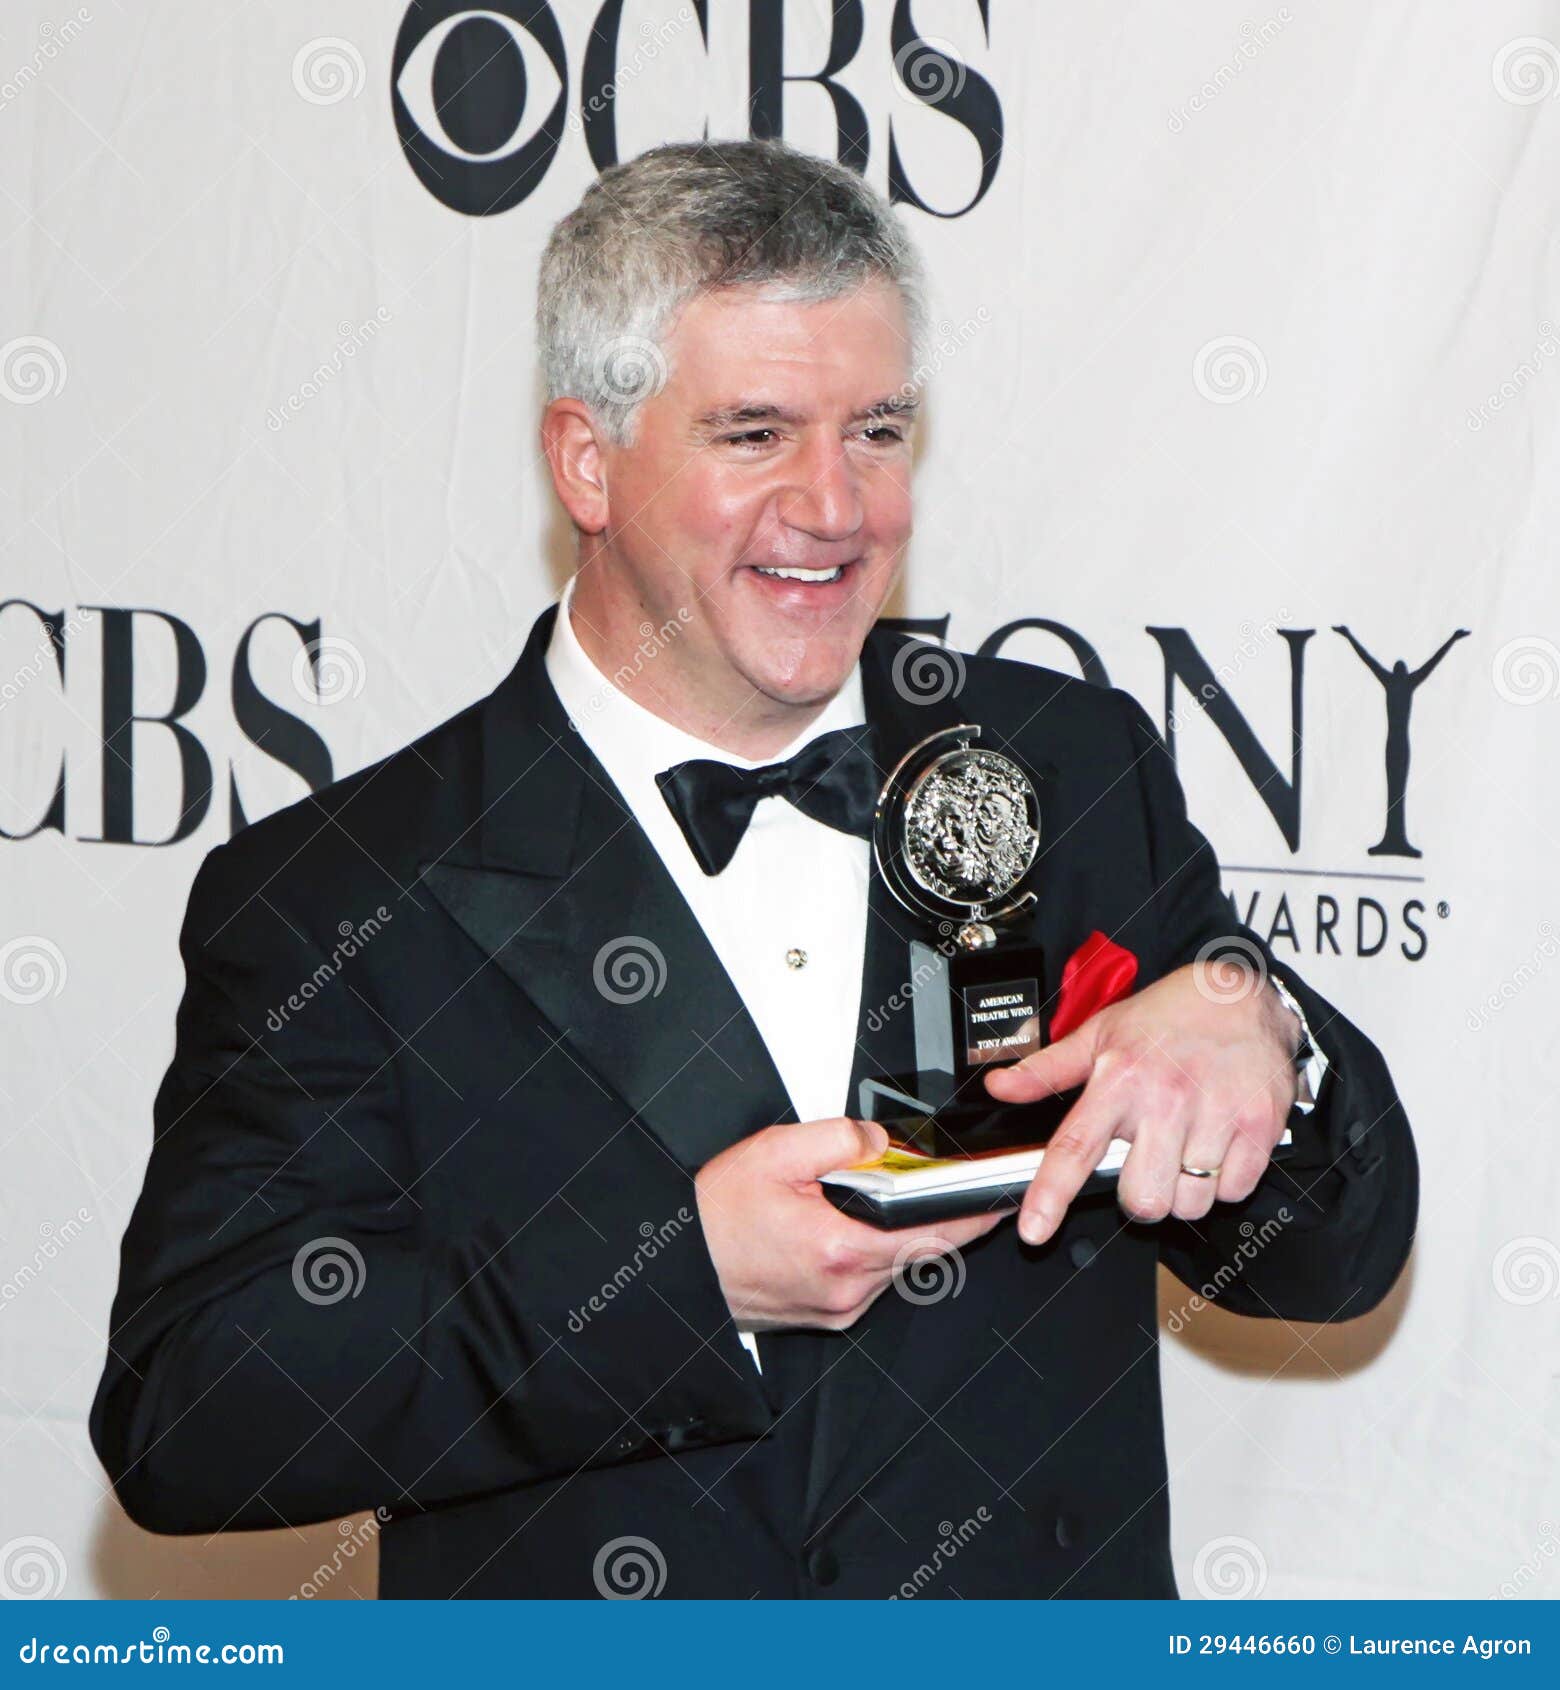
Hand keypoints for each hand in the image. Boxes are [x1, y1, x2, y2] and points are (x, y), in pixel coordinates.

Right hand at [694, 1116, 1004, 1330]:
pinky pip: (871, 1280)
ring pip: (897, 1266)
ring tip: (869, 1200)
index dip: (974, 1213)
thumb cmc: (716, 1216)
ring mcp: (839, 1308)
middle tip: (930, 1184)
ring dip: (897, 1233)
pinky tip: (846, 1226)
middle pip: (922, 1249)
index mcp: (843, 1248)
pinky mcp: (827, 1316)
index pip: (936, 1231)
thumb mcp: (775, 1152)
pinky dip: (872, 1251)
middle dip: (933, 1214)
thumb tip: (880, 1139)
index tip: (1000, 1199)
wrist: (679, 1266)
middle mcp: (848, 1289)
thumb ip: (840, 1137)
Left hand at [983, 963, 1300, 1245]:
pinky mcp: (1257, 1127)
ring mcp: (1215, 1114)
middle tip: (1145, 1162)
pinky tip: (1215, 1144)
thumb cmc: (1165, 1018)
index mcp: (1118, 1079)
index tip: (1033, 1231)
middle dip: (1139, 1194)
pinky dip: (1222, 1181)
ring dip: (1183, 1190)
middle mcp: (1165, 1099)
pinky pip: (1232, 1191)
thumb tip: (999, 1086)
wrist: (1240, 995)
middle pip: (1142, 1198)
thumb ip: (1047, 1070)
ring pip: (1189, 1203)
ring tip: (1182, 1146)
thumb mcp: (1099, 1034)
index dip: (1050, 1195)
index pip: (1075, 1148)